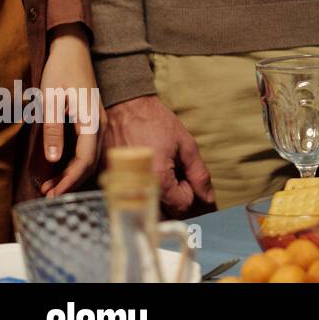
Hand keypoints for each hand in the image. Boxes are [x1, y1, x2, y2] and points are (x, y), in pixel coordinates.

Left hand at [36, 24, 104, 196]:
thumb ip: (54, 130)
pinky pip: (88, 149)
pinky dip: (74, 163)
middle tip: (48, 196)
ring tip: (50, 186)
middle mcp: (100, 125)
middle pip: (90, 163)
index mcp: (92, 122)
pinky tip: (59, 168)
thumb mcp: (51, 100)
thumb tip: (54, 160)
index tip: (52, 194)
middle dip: (70, 182)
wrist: (73, 50)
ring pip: (90, 157)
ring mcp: (98, 123)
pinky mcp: (93, 121)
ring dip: (72, 174)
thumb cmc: (61, 72)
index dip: (69, 180)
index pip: (85, 160)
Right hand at [104, 95, 215, 216]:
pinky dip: (139, 192)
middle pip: (161, 212)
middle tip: (172, 174)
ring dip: (156, 197)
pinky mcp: (110, 183)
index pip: (181, 205)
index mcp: (158, 177)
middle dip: (172, 198)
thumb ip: (199, 174)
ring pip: (144, 209)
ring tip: (158, 172)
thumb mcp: (186, 145)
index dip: (188, 192)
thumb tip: (208, 198)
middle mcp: (135, 186)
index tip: (183, 175)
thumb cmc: (156, 122)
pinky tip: (143, 172)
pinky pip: (128, 199)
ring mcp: (119, 186)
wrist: (126, 107)